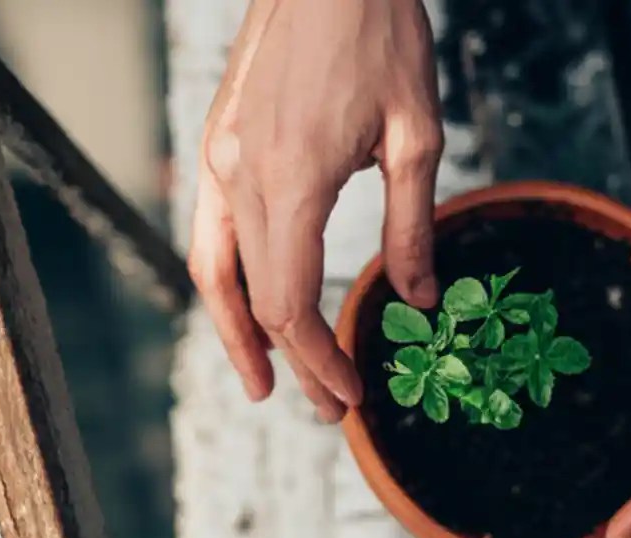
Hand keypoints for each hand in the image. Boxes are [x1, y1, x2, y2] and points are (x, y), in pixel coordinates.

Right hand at [186, 0, 443, 417]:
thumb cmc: (380, 36)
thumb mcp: (417, 137)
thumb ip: (412, 226)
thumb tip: (418, 299)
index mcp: (290, 182)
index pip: (289, 304)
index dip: (318, 361)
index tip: (350, 395)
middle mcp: (240, 176)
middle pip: (254, 299)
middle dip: (290, 362)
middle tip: (327, 407)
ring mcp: (220, 157)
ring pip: (217, 269)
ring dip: (240, 332)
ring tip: (265, 377)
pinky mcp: (219, 139)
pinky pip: (212, 229)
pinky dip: (229, 279)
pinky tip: (249, 301)